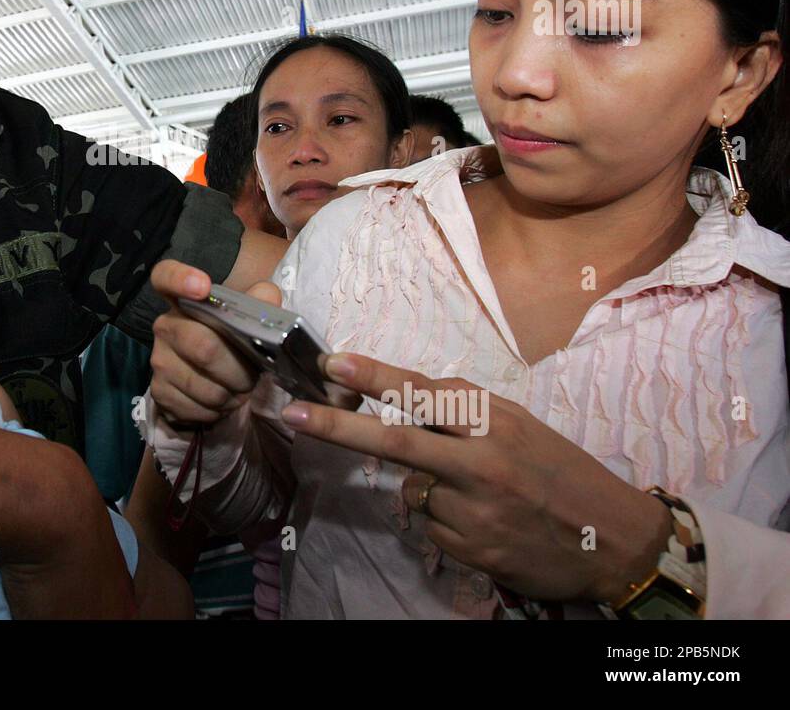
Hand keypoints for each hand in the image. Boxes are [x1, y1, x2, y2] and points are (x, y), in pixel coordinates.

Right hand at [147, 258, 276, 425]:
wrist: (216, 378)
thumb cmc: (234, 340)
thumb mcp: (251, 317)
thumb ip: (261, 301)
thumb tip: (267, 297)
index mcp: (184, 299)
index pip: (166, 276)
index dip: (180, 279)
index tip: (203, 287)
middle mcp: (165, 325)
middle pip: (203, 346)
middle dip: (236, 369)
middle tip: (252, 375)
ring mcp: (159, 360)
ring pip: (202, 384)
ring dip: (230, 393)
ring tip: (238, 388)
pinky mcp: (159, 391)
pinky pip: (195, 407)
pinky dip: (217, 410)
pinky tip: (221, 401)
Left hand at [280, 353, 673, 603]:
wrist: (615, 541)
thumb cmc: (562, 474)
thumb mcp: (520, 427)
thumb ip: (465, 411)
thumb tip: (407, 396)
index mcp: (496, 421)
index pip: (425, 393)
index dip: (375, 376)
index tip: (334, 362)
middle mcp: (482, 461)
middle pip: (397, 439)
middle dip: (338, 425)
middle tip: (294, 414)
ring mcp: (475, 508)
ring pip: (412, 488)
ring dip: (426, 487)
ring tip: (478, 495)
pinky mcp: (472, 548)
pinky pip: (431, 524)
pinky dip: (444, 520)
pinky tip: (484, 523)